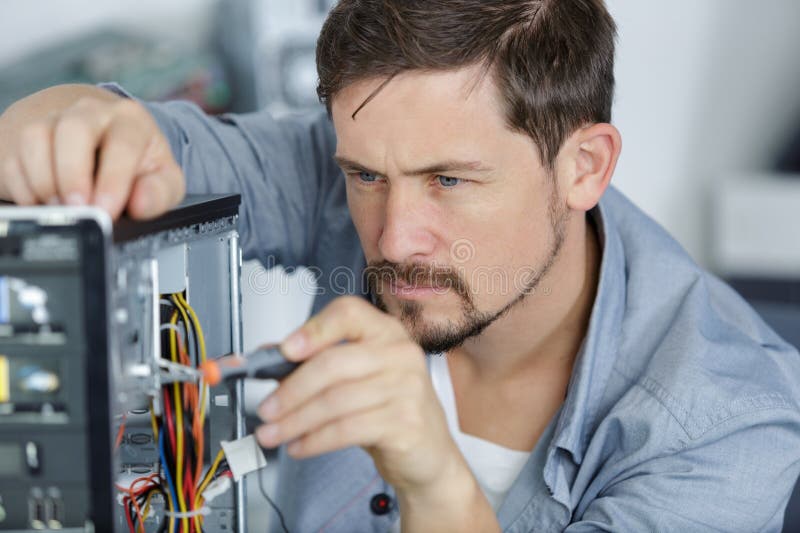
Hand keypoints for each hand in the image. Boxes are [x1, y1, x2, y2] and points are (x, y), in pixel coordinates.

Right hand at [0, 92, 183, 218]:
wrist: (99, 141)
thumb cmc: (135, 163)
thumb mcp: (162, 179)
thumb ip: (159, 193)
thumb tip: (141, 204)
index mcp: (130, 121)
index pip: (122, 143)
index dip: (113, 179)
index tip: (106, 209)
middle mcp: (90, 112)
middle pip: (74, 130)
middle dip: (73, 175)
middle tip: (78, 208)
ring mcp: (53, 119)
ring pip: (37, 138)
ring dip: (45, 180)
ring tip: (60, 207)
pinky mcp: (24, 134)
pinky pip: (14, 156)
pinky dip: (23, 185)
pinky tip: (41, 202)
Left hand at [255, 295, 460, 493]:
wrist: (428, 453)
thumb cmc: (389, 410)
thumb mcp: (355, 380)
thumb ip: (315, 364)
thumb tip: (266, 357)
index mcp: (385, 331)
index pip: (348, 313)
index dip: (314, 329)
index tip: (284, 350)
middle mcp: (400, 353)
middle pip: (333, 363)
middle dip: (291, 390)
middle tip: (266, 409)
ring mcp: (407, 387)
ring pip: (335, 401)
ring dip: (295, 421)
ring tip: (273, 433)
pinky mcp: (405, 422)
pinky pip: (347, 429)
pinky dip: (315, 440)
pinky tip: (300, 446)